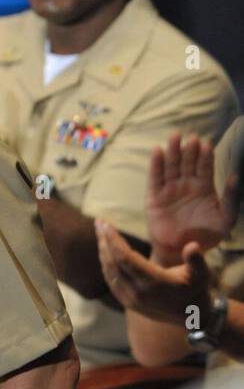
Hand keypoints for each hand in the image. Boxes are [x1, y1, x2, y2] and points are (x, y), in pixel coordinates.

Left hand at [96, 219, 214, 327]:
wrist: (193, 318)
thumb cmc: (197, 291)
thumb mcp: (202, 275)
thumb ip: (197, 260)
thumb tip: (192, 246)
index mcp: (154, 283)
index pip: (125, 258)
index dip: (113, 240)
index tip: (105, 223)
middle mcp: (138, 292)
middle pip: (113, 262)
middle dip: (104, 241)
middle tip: (99, 223)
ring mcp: (130, 299)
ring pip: (109, 272)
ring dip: (103, 252)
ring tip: (101, 234)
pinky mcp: (127, 303)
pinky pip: (111, 281)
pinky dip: (106, 265)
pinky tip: (105, 253)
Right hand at [146, 132, 238, 262]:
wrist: (183, 252)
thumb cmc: (207, 236)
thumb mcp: (226, 219)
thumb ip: (231, 198)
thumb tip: (235, 176)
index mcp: (204, 188)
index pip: (204, 166)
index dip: (205, 155)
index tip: (206, 143)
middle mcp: (186, 185)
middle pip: (187, 162)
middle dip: (189, 148)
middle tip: (191, 136)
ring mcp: (170, 189)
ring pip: (171, 165)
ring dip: (173, 151)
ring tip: (175, 137)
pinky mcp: (154, 196)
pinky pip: (155, 177)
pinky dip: (156, 164)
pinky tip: (158, 151)